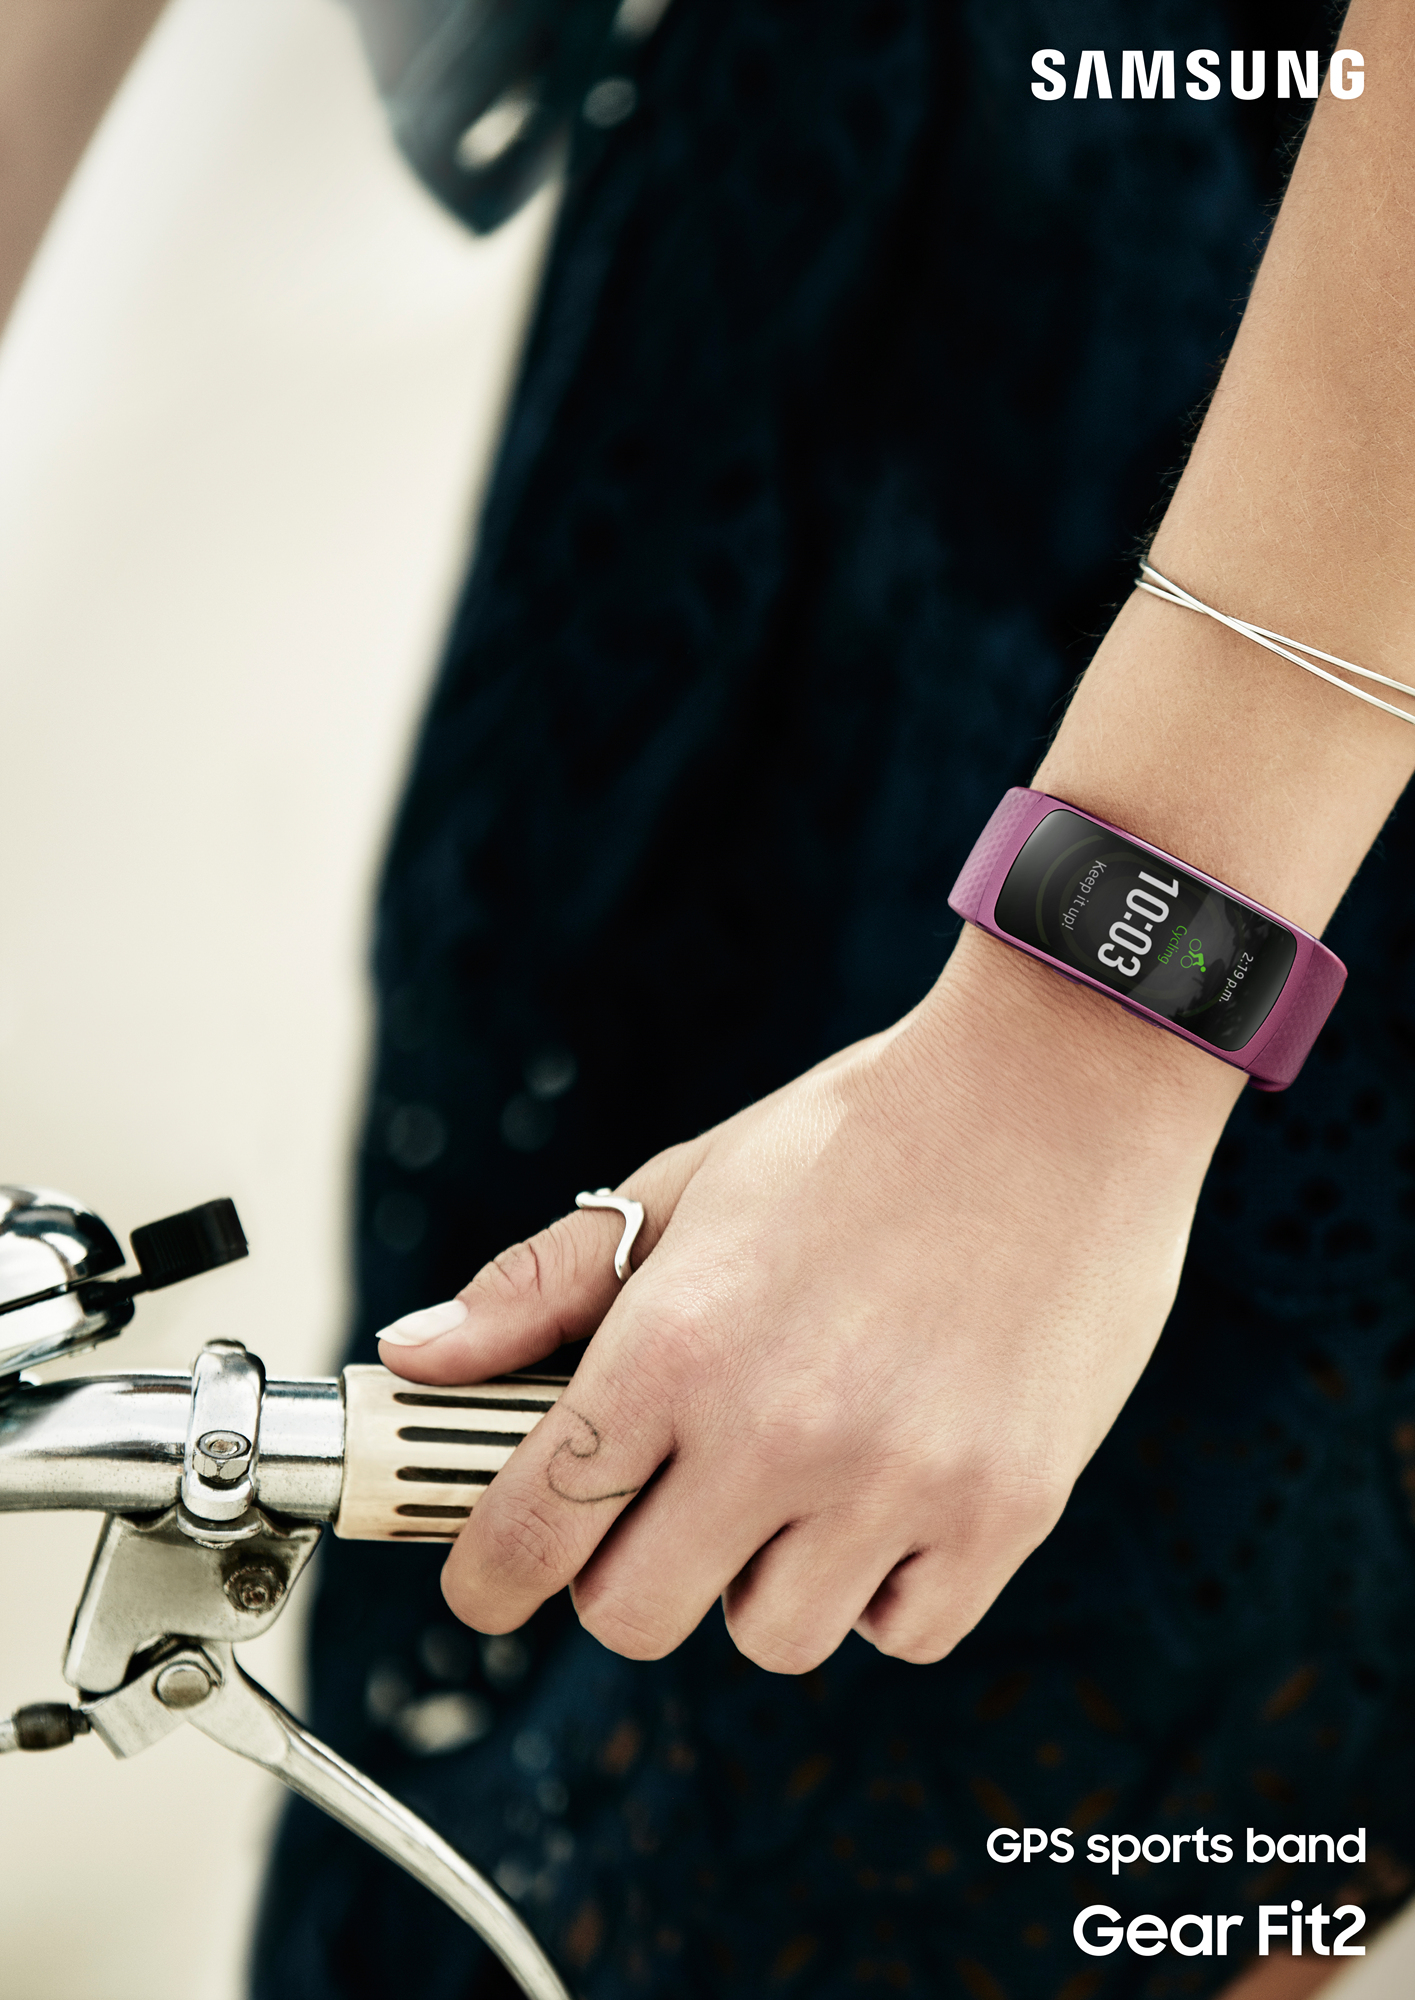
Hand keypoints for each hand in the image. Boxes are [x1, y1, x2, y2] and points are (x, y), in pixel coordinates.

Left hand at [378, 928, 1240, 1672]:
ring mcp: (898, 1482)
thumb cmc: (856, 1134)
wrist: (1058, 1093)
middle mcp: (776, 1430)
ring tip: (804, 1476)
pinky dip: (886, 1586)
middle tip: (664, 1510)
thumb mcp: (685, 1185)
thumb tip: (412, 1356)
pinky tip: (896, 1491)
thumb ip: (541, 1285)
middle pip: (633, 1618)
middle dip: (624, 1576)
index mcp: (675, 1344)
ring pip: (775, 1636)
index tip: (489, 1585)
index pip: (533, 1528)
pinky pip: (905, 1632)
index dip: (488, 1577)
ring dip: (765, 1577)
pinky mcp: (1007, 1511)